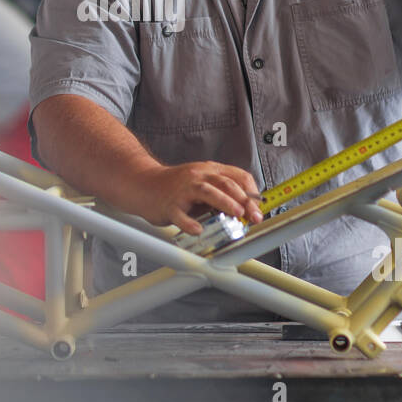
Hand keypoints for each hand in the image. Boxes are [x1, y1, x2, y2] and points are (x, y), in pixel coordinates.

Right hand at [127, 162, 264, 234]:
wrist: (143, 184)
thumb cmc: (175, 187)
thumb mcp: (201, 183)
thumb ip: (220, 193)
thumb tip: (245, 211)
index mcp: (209, 171)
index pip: (237, 176)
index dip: (251, 192)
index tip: (258, 208)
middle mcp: (197, 177)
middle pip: (225, 184)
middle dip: (244, 200)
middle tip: (253, 216)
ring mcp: (183, 190)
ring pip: (207, 192)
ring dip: (225, 203)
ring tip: (236, 215)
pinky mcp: (169, 205)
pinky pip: (181, 215)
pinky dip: (190, 223)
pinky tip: (198, 230)